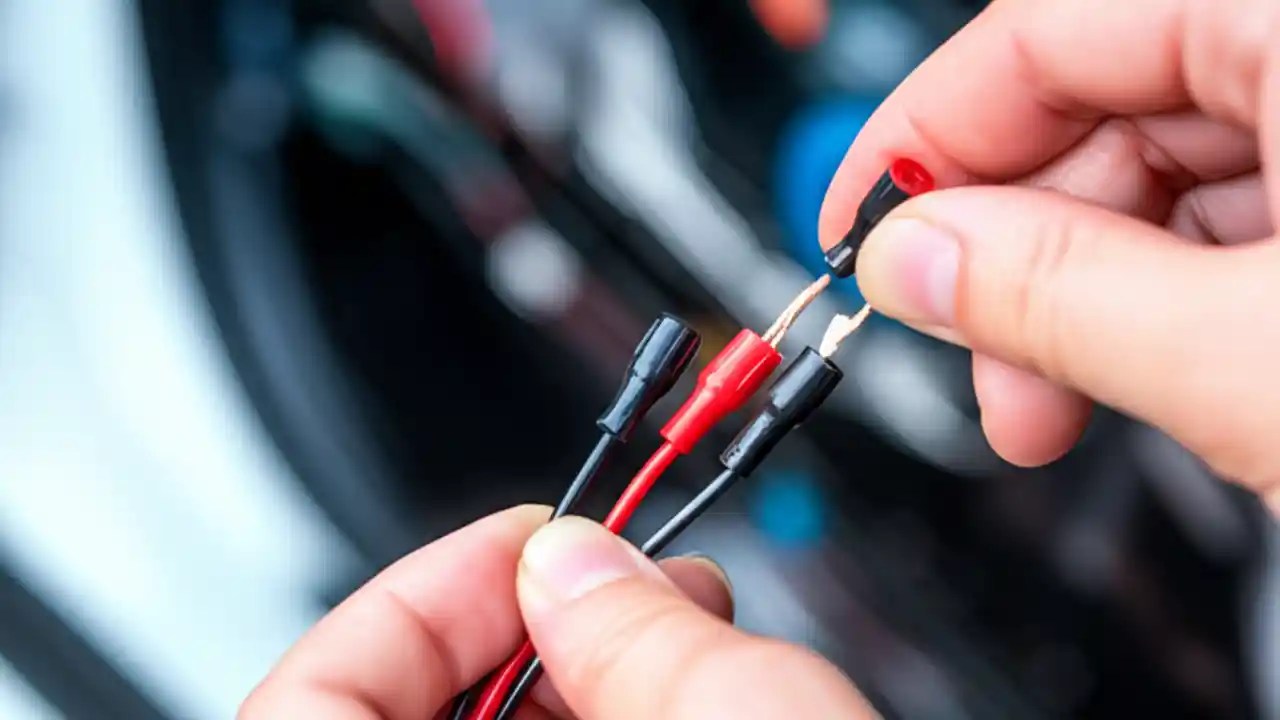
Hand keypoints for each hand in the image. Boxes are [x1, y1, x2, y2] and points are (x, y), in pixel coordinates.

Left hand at [239, 507, 876, 718]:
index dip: (424, 594)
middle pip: (411, 712)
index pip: (316, 695)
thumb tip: (579, 561)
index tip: (535, 540)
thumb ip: (638, 637)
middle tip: (630, 580)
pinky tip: (667, 701)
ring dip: (576, 681)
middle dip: (529, 628)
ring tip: (676, 633)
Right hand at [820, 0, 1279, 508]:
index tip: (853, 234)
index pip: (1044, 29)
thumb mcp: (1250, 357)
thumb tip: (911, 260)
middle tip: (976, 367)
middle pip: (1099, 112)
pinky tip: (1151, 378)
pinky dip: (1174, 302)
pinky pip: (1241, 216)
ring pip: (1167, 176)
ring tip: (1052, 409)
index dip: (920, 141)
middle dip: (1015, 259)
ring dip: (1085, 301)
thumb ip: (1057, 294)